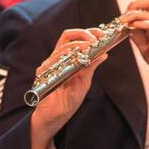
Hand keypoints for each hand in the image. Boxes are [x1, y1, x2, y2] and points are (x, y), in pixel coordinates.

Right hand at [29, 28, 108, 148]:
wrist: (56, 116)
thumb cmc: (68, 100)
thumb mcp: (84, 81)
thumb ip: (91, 66)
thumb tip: (104, 53)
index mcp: (66, 58)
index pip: (75, 38)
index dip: (88, 33)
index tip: (101, 34)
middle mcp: (56, 58)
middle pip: (67, 36)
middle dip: (83, 34)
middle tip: (96, 38)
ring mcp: (49, 65)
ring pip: (62, 47)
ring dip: (78, 45)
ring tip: (90, 47)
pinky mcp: (43, 73)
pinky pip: (54, 61)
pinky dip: (67, 57)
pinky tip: (77, 59)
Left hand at [123, 0, 148, 91]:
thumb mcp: (148, 54)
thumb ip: (139, 41)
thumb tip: (128, 29)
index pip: (144, 8)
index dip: (130, 11)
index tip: (119, 21)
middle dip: (134, 5)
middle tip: (122, 17)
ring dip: (136, 12)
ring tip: (125, 20)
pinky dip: (146, 23)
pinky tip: (135, 25)